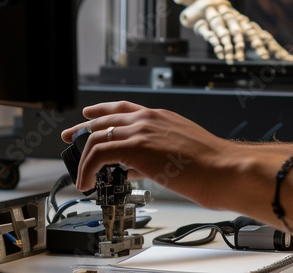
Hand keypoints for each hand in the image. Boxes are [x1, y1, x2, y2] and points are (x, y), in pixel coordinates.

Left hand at [60, 101, 228, 206]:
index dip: (102, 112)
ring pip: (97, 137)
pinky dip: (87, 168)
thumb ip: (153, 157)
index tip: (87, 117)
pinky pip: (98, 153)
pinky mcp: (136, 147)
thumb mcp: (180, 154)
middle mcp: (150, 119)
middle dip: (82, 130)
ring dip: (84, 158)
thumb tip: (134, 169)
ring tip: (81, 175)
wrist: (223, 169)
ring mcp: (142, 130)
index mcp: (162, 117)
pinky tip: (88, 182)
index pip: (124, 109)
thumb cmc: (211, 166)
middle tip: (69, 138)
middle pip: (104, 119)